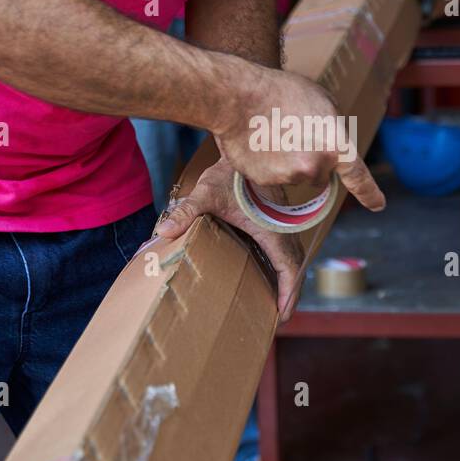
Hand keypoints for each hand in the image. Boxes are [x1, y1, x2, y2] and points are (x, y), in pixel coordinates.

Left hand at [154, 159, 306, 317]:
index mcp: (271, 228)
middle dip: (290, 293)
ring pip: (293, 257)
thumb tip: (163, 231)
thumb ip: (186, 212)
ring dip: (289, 279)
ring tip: (278, 302)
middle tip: (279, 318)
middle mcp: (282, 227)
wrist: (246, 142)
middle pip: (296, 267)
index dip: (288, 293)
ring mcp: (282, 222)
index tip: (282, 315)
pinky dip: (284, 265)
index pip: (288, 267)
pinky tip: (272, 274)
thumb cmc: (227, 170)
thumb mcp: (205, 192)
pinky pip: (287, 247)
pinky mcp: (278, 218)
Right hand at [211, 62, 385, 215]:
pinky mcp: (264, 181)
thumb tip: (332, 143)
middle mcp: (315, 167)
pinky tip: (258, 141)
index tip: (378, 205)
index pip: (358, 177)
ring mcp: (288, 177)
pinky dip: (266, 164)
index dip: (370, 193)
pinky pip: (270, 176)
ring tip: (273, 131)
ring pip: (294, 175)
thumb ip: (333, 128)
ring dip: (287, 160)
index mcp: (336, 146)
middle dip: (310, 159)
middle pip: (319, 174)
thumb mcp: (322, 100)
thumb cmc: (281, 91)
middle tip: (292, 132)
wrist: (238, 97)